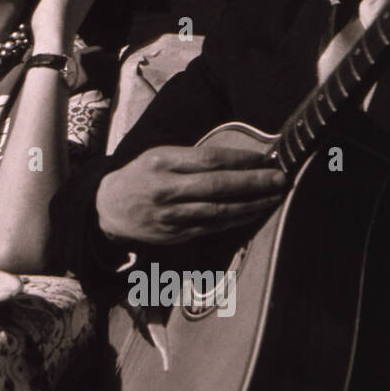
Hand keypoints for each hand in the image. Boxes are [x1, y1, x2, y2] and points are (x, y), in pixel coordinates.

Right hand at [96, 143, 287, 244]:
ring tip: (275, 196)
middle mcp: (167, 189)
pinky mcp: (176, 233)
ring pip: (220, 210)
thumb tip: (237, 159)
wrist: (108, 209)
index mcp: (162, 162)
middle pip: (219, 185)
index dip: (241, 159)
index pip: (209, 159)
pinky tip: (254, 212)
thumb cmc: (140, 177)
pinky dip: (238, 219)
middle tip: (280, 178)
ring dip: (252, 204)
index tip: (265, 157)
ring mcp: (172, 214)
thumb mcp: (158, 157)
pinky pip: (214, 226)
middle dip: (254, 182)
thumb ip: (191, 158)